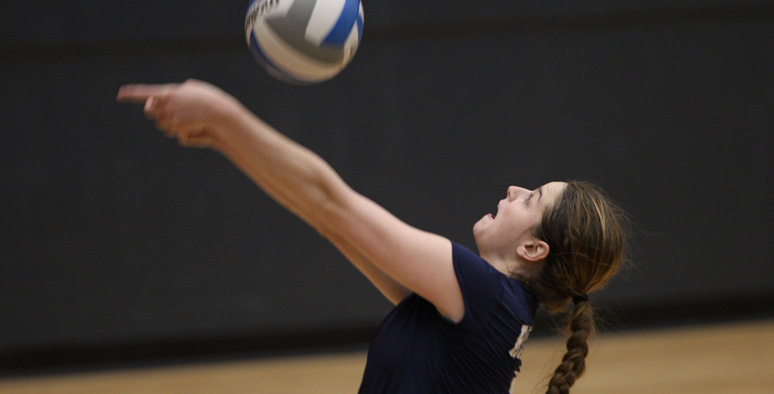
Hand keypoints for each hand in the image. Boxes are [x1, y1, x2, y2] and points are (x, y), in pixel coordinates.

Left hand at [117, 79, 239, 147]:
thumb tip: (175, 91)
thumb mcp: (194, 87)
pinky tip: (188, 125)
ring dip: (167, 122)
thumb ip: (180, 88)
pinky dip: (175, 129)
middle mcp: (167, 105)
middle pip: (150, 112)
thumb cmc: (209, 98)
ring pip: (160, 123)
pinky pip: (169, 131)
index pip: (146, 93)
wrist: (218, 113)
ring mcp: (172, 118)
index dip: (131, 94)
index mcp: (169, 93)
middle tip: (162, 110)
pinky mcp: (178, 128)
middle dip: (153, 112)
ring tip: (184, 117)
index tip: (120, 94)